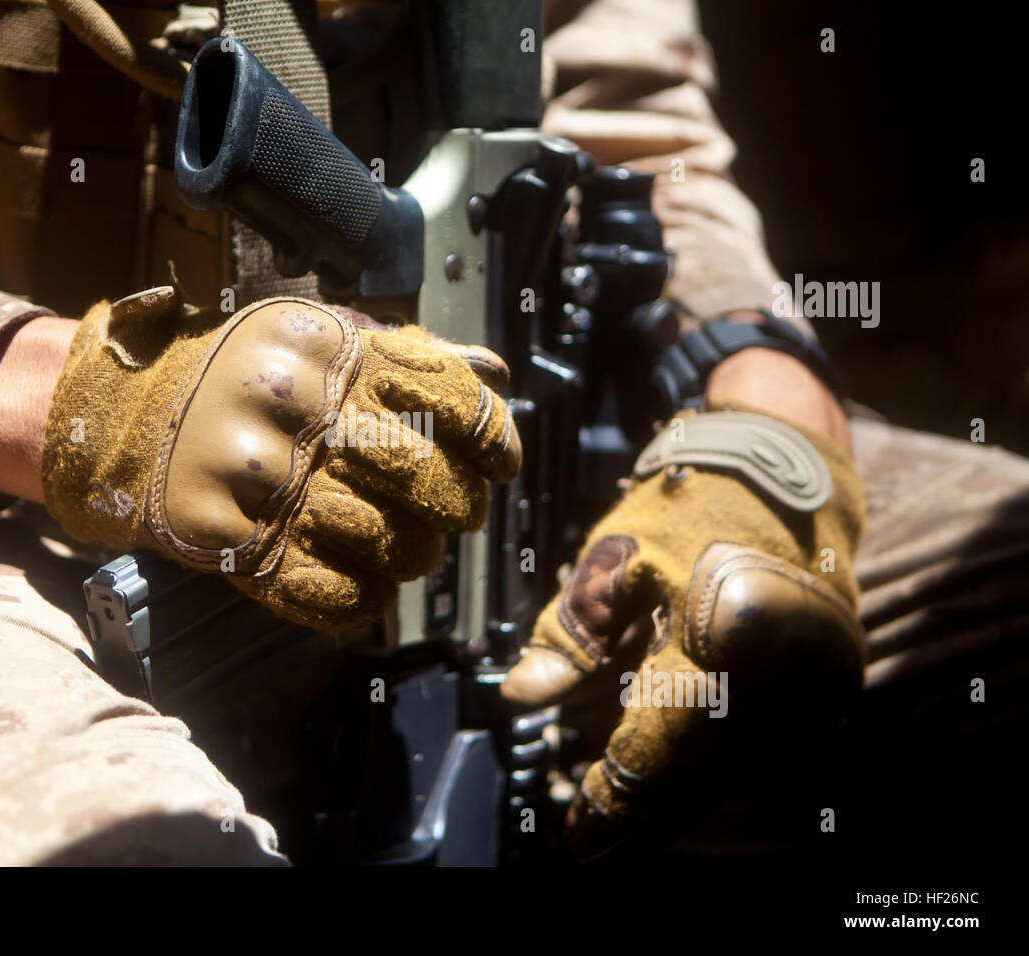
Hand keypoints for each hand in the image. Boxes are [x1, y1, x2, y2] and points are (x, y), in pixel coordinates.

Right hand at [39, 287, 519, 630]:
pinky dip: (362, 598)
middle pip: (422, 476)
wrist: (122, 414)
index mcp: (321, 346)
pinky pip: (331, 593)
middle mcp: (288, 405)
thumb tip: (497, 372)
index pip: (443, 392)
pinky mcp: (225, 539)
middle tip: (453, 512)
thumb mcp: (316, 342)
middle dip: (454, 505)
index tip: (500, 462)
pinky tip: (362, 581)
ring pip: (386, 544)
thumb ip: (403, 357)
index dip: (491, 436)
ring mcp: (253, 476)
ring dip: (412, 557)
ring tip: (404, 546)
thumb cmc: (240, 380)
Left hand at [503, 357, 865, 860]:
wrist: (781, 469)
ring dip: (680, 801)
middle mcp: (777, 674)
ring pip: (735, 769)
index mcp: (717, 642)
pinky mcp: (826, 683)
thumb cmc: (689, 507)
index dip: (614, 795)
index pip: (656, 746)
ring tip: (627, 829)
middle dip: (644, 814)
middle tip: (594, 846)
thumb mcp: (614, 562)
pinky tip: (679, 786)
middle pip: (700, 775)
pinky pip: (764, 745)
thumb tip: (521, 696)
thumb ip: (569, 636)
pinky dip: (716, 772)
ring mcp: (810, 682)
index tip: (577, 834)